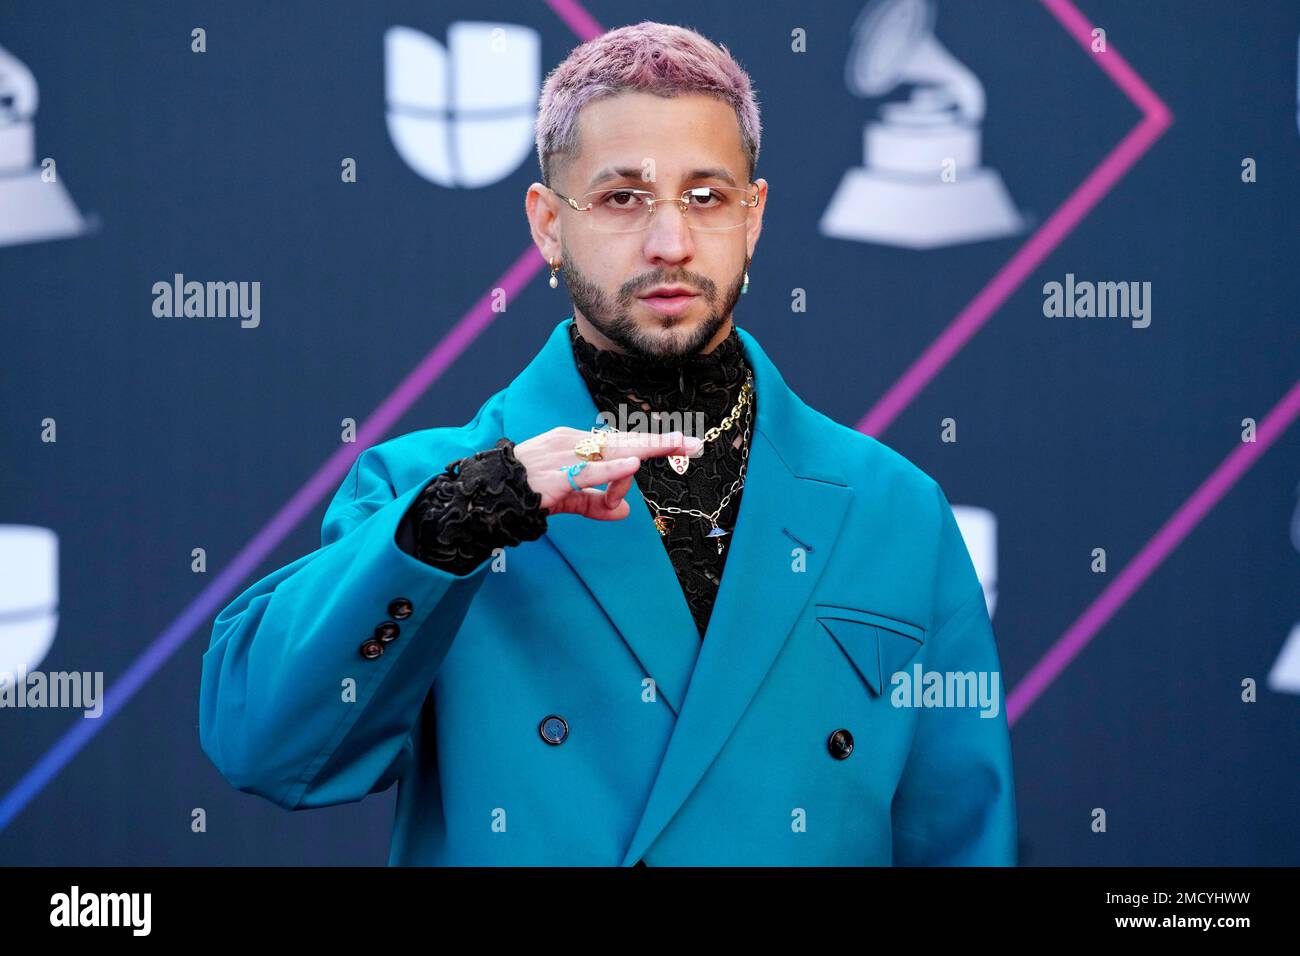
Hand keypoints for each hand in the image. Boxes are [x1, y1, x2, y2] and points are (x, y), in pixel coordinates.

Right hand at [512, 428, 702, 519]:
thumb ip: (596, 504)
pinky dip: (613, 469)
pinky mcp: (556, 478)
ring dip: (644, 453)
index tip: (685, 443)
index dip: (653, 441)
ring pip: (611, 455)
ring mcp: (564, 457)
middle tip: (694, 443)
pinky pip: (589, 473)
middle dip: (661, 442)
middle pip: (625, 441)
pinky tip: (634, 465)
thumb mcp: (570, 498)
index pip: (621, 441)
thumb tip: (625, 511)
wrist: (489, 494)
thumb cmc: (528, 490)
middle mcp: (572, 442)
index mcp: (576, 442)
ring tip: (675, 446)